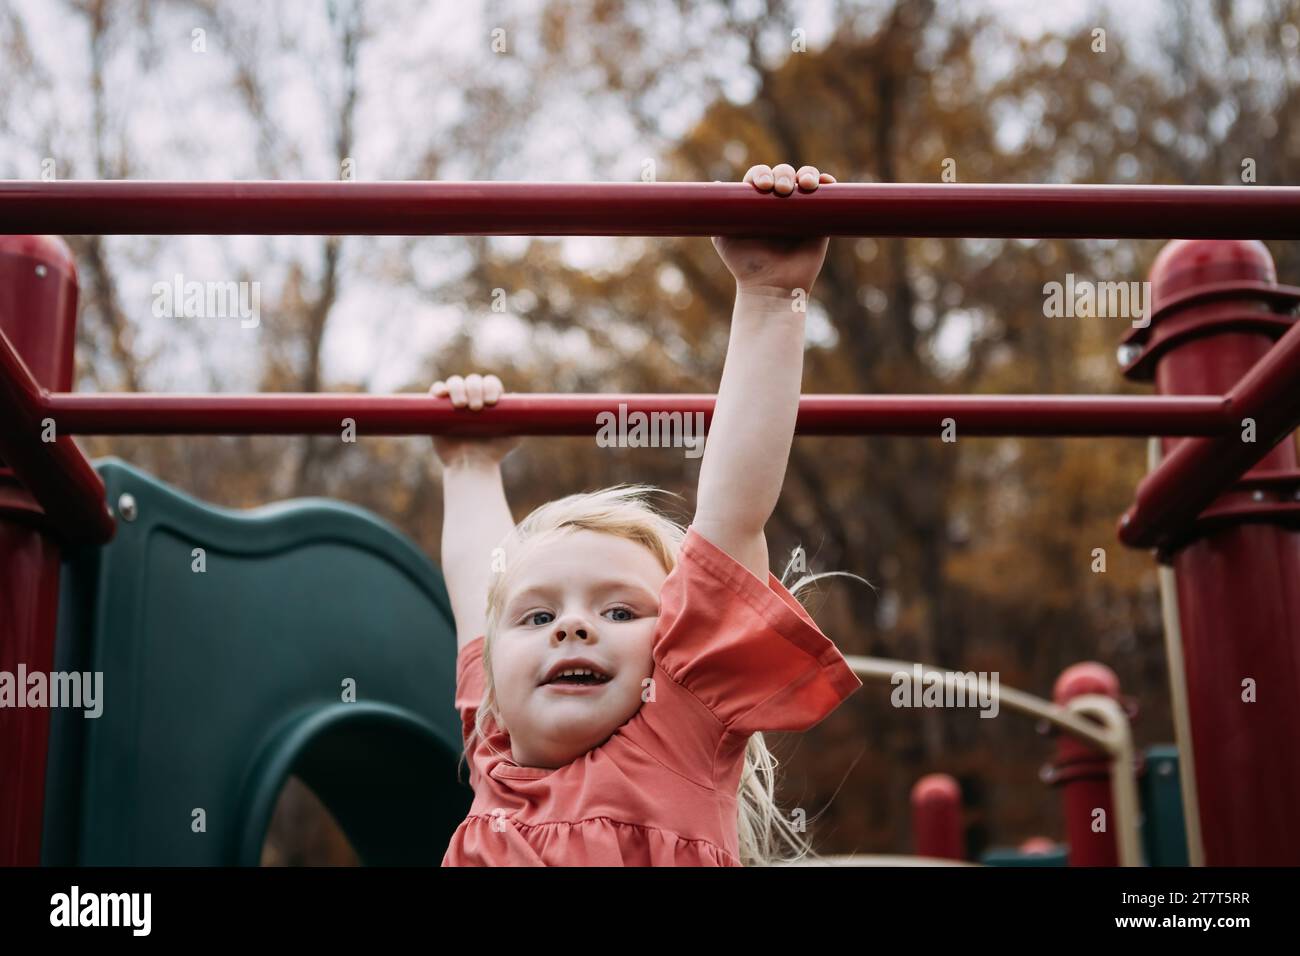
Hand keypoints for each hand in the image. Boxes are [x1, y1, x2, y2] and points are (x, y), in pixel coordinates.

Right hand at [429, 373, 519, 468]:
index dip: (490, 387)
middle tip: (477, 408)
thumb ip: (521, 419)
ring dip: (458, 388)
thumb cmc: (494, 452)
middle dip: (475, 389)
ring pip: (455, 382)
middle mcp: (472, 397)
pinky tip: (442, 394)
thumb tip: (516, 397)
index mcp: (489, 398)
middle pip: (473, 380)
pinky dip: (438, 389)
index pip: (490, 382)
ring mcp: (454, 401)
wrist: (472, 466)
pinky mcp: (436, 408)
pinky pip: (436, 391)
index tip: (492, 402)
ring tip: (462, 405)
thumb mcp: (513, 436)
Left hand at [712, 163, 834, 298]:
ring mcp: (801, 208)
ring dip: (806, 174)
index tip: (762, 186)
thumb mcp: (724, 238)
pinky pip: (826, 194)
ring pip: (805, 178)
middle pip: (783, 173)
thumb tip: (718, 185)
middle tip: (780, 189)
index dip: (761, 174)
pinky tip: (826, 181)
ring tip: (805, 185)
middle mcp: (780, 202)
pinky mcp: (821, 219)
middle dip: (783, 174)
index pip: (760, 176)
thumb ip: (717, 214)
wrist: (771, 286)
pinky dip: (827, 182)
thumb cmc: (745, 265)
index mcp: (757, 201)